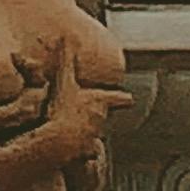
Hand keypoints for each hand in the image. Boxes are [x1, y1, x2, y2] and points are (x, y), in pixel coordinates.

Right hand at [34, 39, 131, 172]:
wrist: (59, 139)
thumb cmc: (64, 109)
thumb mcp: (64, 79)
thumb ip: (65, 59)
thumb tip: (65, 38)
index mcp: (100, 101)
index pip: (119, 99)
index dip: (124, 98)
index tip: (130, 99)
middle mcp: (101, 120)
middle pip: (106, 116)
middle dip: (100, 114)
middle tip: (90, 110)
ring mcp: (95, 138)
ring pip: (96, 134)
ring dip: (89, 131)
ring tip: (77, 128)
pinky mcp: (85, 152)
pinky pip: (85, 151)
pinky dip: (81, 151)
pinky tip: (73, 149)